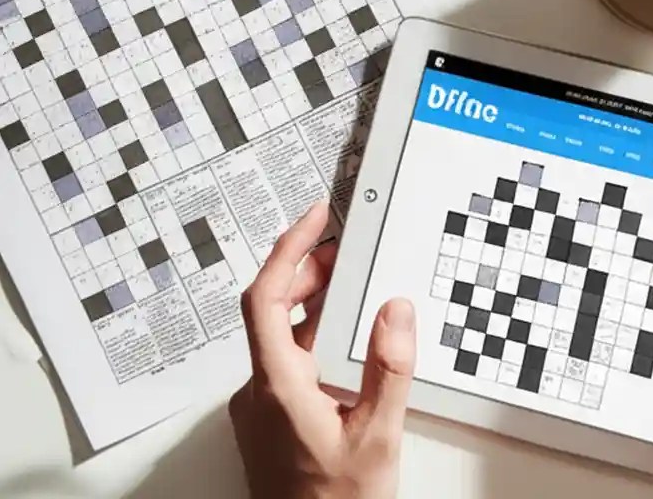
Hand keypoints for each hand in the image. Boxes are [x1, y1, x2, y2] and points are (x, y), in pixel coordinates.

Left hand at [229, 201, 417, 498]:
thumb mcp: (378, 435)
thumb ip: (389, 369)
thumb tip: (394, 312)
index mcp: (277, 388)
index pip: (266, 298)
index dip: (288, 249)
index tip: (313, 218)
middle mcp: (258, 393)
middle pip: (271, 310)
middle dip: (308, 271)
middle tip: (345, 247)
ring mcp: (259, 408)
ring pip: (279, 336)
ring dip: (312, 304)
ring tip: (352, 286)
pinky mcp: (269, 420)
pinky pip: (285, 361)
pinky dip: (313, 336)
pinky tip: (345, 341)